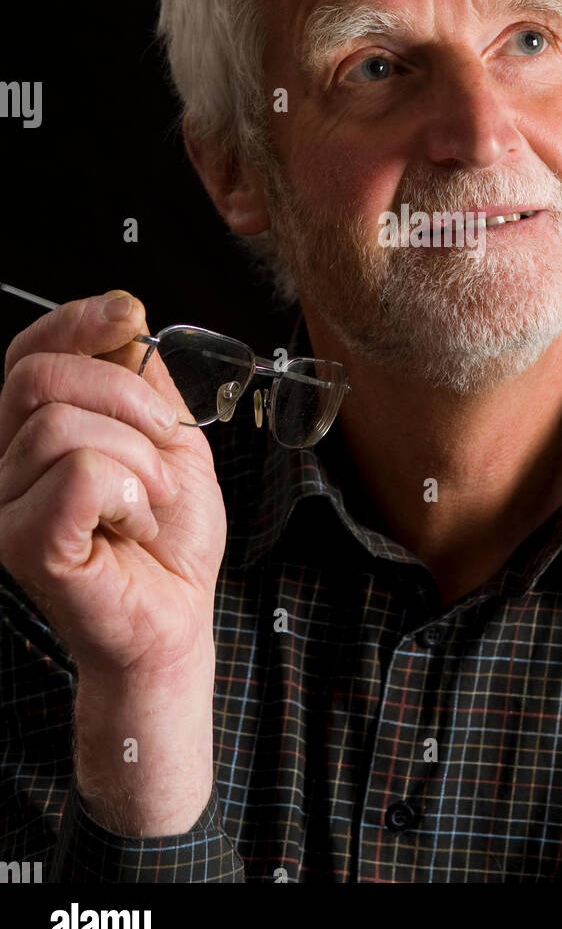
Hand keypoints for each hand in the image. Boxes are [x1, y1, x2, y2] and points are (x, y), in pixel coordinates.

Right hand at [0, 290, 225, 679]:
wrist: (177, 614)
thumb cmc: (169, 535)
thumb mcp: (170, 435)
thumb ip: (143, 378)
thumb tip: (127, 321)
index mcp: (34, 429)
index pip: (30, 351)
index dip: (76, 320)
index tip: (129, 314)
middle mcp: (5, 463)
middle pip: (40, 377)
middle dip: (127, 398)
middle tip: (165, 444)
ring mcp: (5, 505)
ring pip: (65, 427)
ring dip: (140, 460)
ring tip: (152, 500)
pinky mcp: (24, 543)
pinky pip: (80, 476)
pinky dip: (129, 494)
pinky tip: (135, 523)